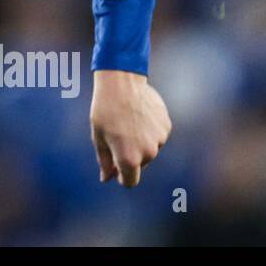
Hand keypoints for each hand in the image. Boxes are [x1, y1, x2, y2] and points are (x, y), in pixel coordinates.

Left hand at [89, 69, 171, 186]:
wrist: (121, 83)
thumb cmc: (104, 111)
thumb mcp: (98, 138)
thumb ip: (105, 162)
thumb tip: (107, 178)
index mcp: (129, 159)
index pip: (130, 181)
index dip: (122, 177)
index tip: (116, 169)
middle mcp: (148, 153)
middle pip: (140, 164)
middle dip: (130, 156)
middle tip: (117, 135)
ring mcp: (160, 140)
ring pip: (149, 149)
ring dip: (140, 142)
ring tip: (127, 122)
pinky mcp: (166, 127)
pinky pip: (157, 135)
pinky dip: (149, 130)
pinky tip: (138, 115)